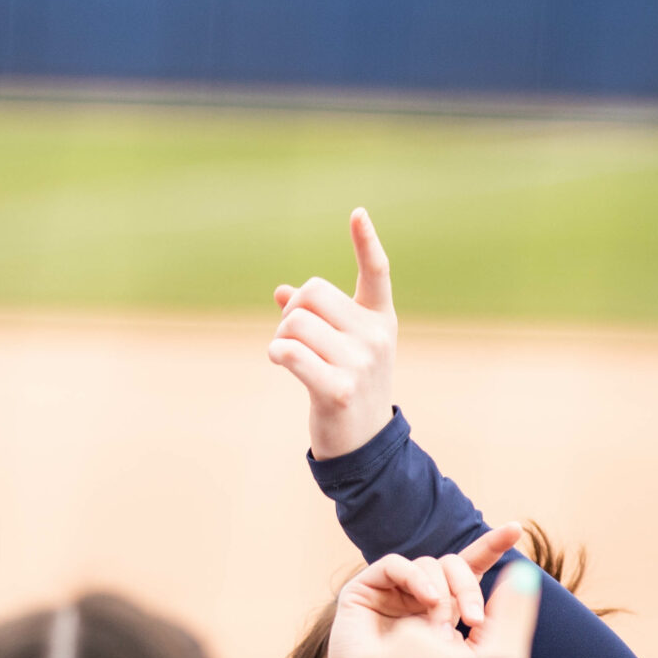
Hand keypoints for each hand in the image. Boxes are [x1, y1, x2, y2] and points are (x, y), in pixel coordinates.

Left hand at [271, 207, 397, 460]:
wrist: (363, 443)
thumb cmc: (348, 386)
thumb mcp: (343, 347)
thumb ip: (317, 318)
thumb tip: (282, 292)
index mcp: (380, 319)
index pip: (376, 271)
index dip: (366, 241)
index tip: (357, 214)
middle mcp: (375, 336)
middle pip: (312, 293)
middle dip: (292, 310)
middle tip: (293, 336)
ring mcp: (360, 362)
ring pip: (295, 322)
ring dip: (281, 337)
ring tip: (289, 356)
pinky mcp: (337, 388)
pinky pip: (289, 351)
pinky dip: (277, 353)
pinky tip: (281, 362)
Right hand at [279, 561, 540, 657]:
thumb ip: (501, 621)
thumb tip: (523, 576)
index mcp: (445, 607)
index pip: (470, 567)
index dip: (491, 546)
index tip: (516, 529)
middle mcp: (418, 595)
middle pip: (453, 566)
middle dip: (469, 587)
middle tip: (475, 620)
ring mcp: (391, 593)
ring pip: (428, 564)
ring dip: (444, 590)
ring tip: (445, 624)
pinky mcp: (363, 592)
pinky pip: (395, 565)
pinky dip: (416, 577)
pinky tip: (427, 599)